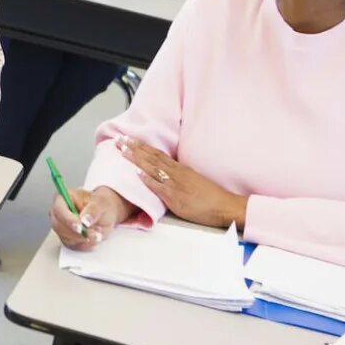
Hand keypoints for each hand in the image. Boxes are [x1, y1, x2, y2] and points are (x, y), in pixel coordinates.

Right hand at [49, 186, 134, 250]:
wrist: (106, 213)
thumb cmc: (101, 204)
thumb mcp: (101, 202)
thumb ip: (93, 210)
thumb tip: (84, 219)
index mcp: (64, 198)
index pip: (58, 209)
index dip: (67, 219)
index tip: (80, 226)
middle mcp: (59, 213)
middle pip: (58, 226)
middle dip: (76, 233)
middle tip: (92, 233)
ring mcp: (62, 227)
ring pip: (66, 238)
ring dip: (83, 239)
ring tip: (97, 233)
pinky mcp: (68, 238)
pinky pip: (73, 246)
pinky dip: (85, 244)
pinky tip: (93, 237)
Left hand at [119, 139, 246, 229]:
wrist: (224, 206)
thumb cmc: (210, 196)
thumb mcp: (193, 180)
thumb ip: (179, 176)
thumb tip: (165, 174)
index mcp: (180, 168)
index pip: (157, 154)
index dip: (142, 146)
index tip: (128, 139)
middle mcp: (176, 173)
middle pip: (152, 157)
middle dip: (134, 148)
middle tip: (119, 139)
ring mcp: (175, 184)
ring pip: (153, 168)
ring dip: (136, 159)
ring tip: (123, 150)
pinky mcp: (176, 198)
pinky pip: (160, 187)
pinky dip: (148, 180)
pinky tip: (137, 173)